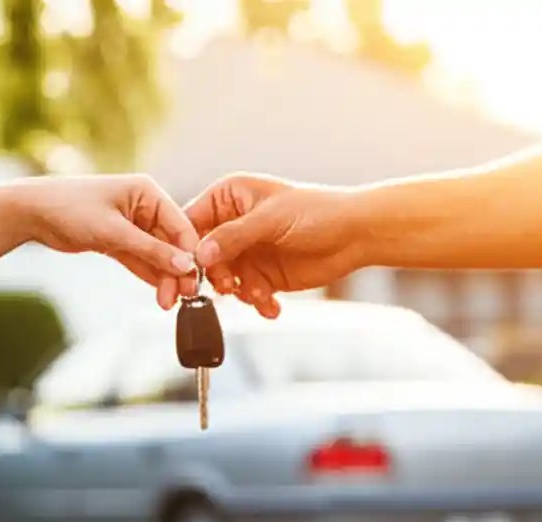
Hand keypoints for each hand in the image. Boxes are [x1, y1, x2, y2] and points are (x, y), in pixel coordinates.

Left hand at [11, 174, 200, 308]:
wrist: (31, 212)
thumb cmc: (70, 209)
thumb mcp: (114, 232)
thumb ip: (151, 250)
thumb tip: (185, 266)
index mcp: (148, 192)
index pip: (181, 226)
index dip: (190, 254)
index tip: (194, 279)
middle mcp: (144, 206)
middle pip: (171, 243)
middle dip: (176, 271)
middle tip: (181, 297)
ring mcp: (133, 224)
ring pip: (158, 255)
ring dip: (163, 277)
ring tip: (167, 302)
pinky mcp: (120, 239)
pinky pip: (142, 260)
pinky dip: (149, 275)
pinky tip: (159, 293)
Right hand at [184, 173, 369, 317]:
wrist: (355, 235)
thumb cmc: (319, 212)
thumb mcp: (271, 219)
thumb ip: (233, 237)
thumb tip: (201, 254)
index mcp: (230, 197)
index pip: (192, 222)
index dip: (186, 247)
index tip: (187, 269)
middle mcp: (234, 224)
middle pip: (203, 256)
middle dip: (214, 277)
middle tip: (227, 287)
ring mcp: (248, 251)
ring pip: (224, 280)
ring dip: (240, 291)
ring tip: (260, 293)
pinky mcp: (263, 274)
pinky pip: (247, 293)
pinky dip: (257, 301)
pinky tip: (271, 303)